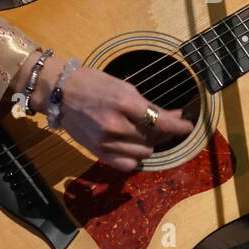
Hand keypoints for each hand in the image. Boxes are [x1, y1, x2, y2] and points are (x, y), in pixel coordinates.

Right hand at [11, 51, 192, 171]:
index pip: (160, 121)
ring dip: (148, 144)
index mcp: (123, 103)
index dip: (178, 126)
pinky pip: (127, 164)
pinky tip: (132, 146)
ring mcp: (105, 142)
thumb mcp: (124, 88)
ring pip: (143, 153)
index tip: (188, 126)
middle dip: (162, 132)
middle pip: (153, 138)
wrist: (60, 92)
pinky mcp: (98, 153)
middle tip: (162, 123)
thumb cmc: (92, 84)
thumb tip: (175, 116)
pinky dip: (134, 158)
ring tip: (143, 132)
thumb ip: (148, 106)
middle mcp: (115, 125)